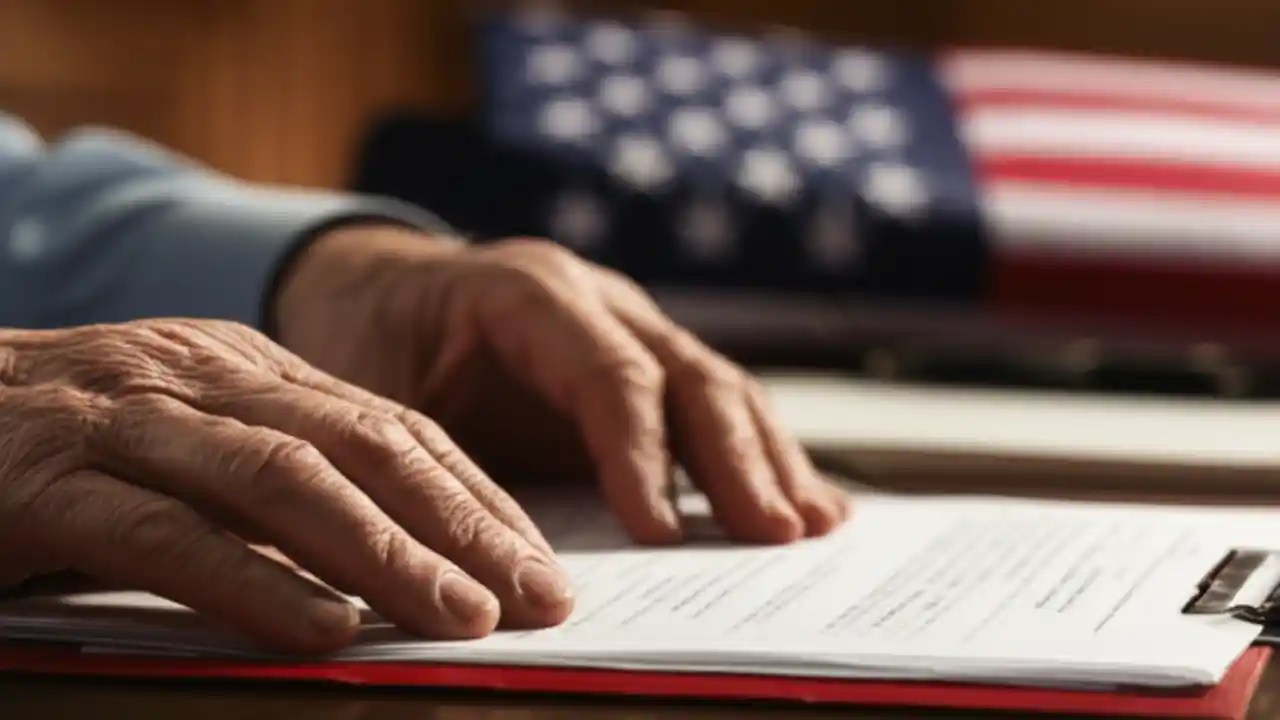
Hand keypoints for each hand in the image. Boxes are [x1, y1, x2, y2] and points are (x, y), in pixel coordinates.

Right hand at [0, 320, 572, 653]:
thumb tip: (399, 555)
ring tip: (462, 618)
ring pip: (282, 481)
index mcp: (247, 365)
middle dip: (463, 525)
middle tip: (538, 596)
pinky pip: (169, 535)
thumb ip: (279, 481)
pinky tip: (321, 631)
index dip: (477, 495)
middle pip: (363, 447)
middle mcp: (201, 376)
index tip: (539, 562)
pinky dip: (254, 583)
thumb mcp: (191, 442)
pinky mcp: (50, 482)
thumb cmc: (65, 448)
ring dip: (384, 553)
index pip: (393, 426)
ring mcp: (126, 420)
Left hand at [275, 226, 850, 544]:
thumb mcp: (377, 386)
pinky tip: (809, 499)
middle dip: (736, 461)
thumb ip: (434, 452)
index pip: (610, 374)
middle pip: (691, 376)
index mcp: (530, 293)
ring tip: (815, 527)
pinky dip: (762, 454)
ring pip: (721, 388)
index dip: (643, 455)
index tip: (663, 536)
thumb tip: (498, 551)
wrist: (385, 290)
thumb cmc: (375, 340)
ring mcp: (632, 323)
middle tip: (775, 536)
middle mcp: (599, 299)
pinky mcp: (647, 361)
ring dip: (770, 460)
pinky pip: (715, 405)